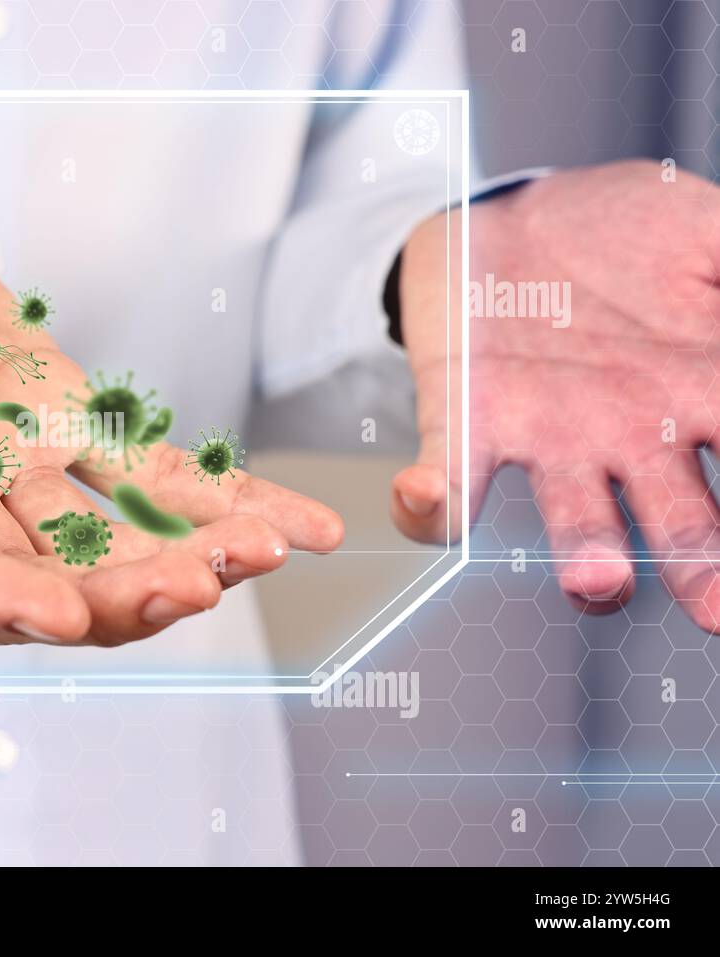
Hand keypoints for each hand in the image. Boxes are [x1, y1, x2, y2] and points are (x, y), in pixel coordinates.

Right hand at [0, 146, 343, 646]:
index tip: (58, 612)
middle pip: (34, 577)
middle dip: (116, 595)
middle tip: (199, 583)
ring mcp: (19, 466)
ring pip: (103, 544)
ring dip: (183, 557)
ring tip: (262, 550)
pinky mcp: (71, 426)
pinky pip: (150, 477)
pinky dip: (221, 502)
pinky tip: (296, 523)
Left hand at [394, 160, 719, 629]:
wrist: (503, 224)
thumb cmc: (618, 235)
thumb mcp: (703, 232)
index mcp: (706, 392)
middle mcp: (633, 436)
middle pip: (681, 517)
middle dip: (701, 562)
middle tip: (717, 607)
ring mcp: (552, 436)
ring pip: (577, 514)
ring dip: (589, 552)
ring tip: (598, 581)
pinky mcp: (470, 418)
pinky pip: (452, 472)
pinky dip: (434, 501)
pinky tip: (421, 494)